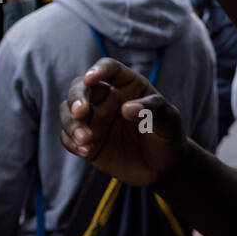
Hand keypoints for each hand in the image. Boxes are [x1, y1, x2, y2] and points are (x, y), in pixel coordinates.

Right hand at [60, 59, 188, 186]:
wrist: (163, 166)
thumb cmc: (168, 135)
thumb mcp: (169, 120)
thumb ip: (152, 110)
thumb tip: (127, 109)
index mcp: (128, 85)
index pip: (109, 69)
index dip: (98, 70)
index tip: (90, 78)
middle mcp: (107, 98)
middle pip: (80, 87)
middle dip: (76, 98)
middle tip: (81, 112)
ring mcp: (95, 119)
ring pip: (69, 112)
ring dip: (72, 124)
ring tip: (86, 140)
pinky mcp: (86, 141)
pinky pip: (68, 137)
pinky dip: (71, 142)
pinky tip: (86, 152)